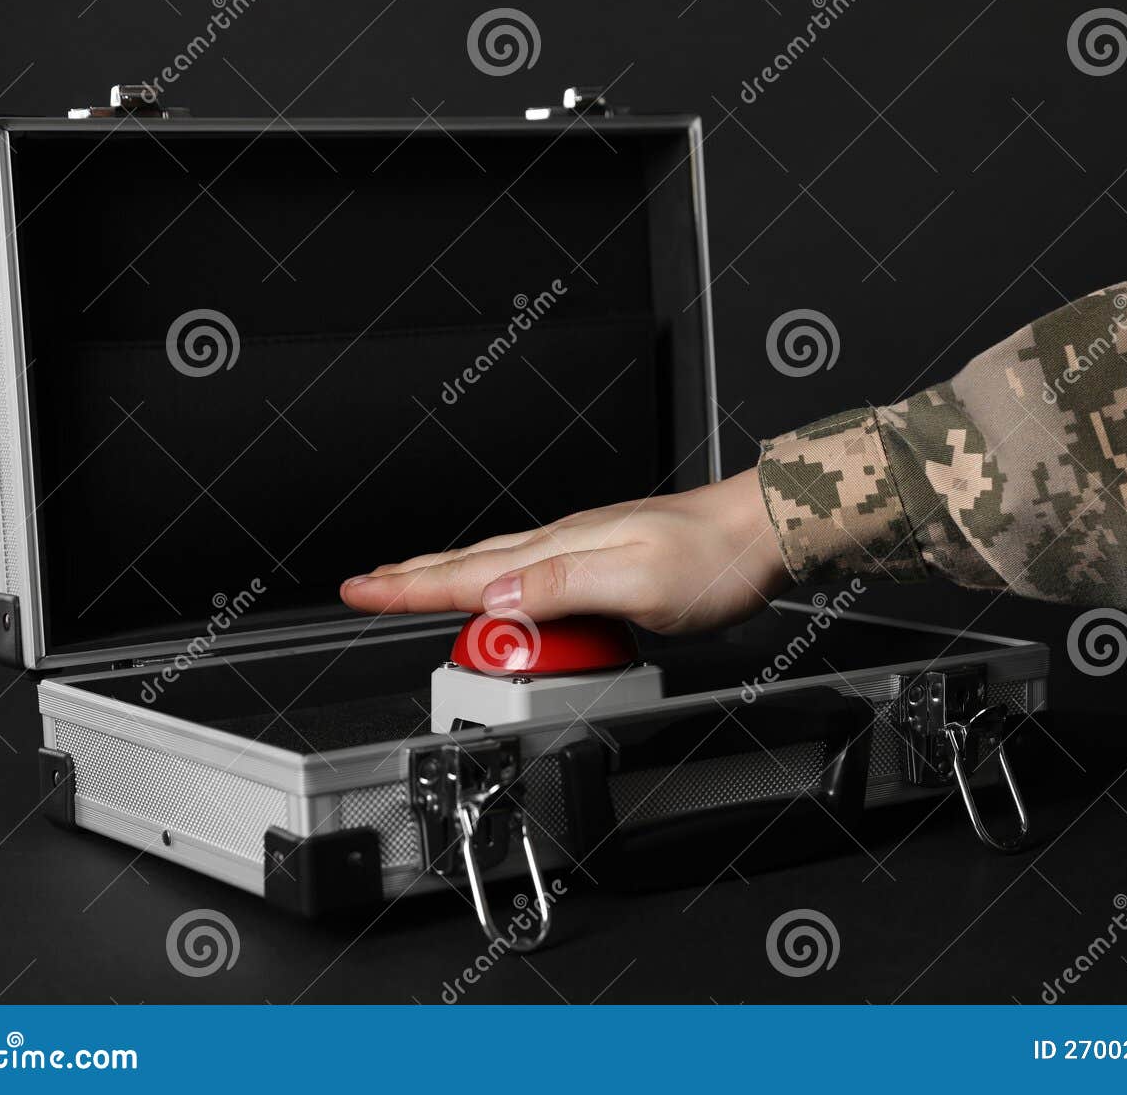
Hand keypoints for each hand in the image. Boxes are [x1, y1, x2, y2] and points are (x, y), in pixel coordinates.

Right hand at [339, 468, 790, 633]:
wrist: (766, 528)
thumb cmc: (715, 555)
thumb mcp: (637, 580)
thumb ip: (562, 587)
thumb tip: (495, 598)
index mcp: (562, 550)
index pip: (469, 574)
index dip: (409, 587)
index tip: (360, 591)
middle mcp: (567, 544)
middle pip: (471, 564)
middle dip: (410, 578)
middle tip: (363, 587)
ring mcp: (586, 548)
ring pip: (497, 566)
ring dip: (445, 577)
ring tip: (407, 586)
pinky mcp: (608, 559)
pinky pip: (531, 572)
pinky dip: (495, 581)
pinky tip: (500, 589)